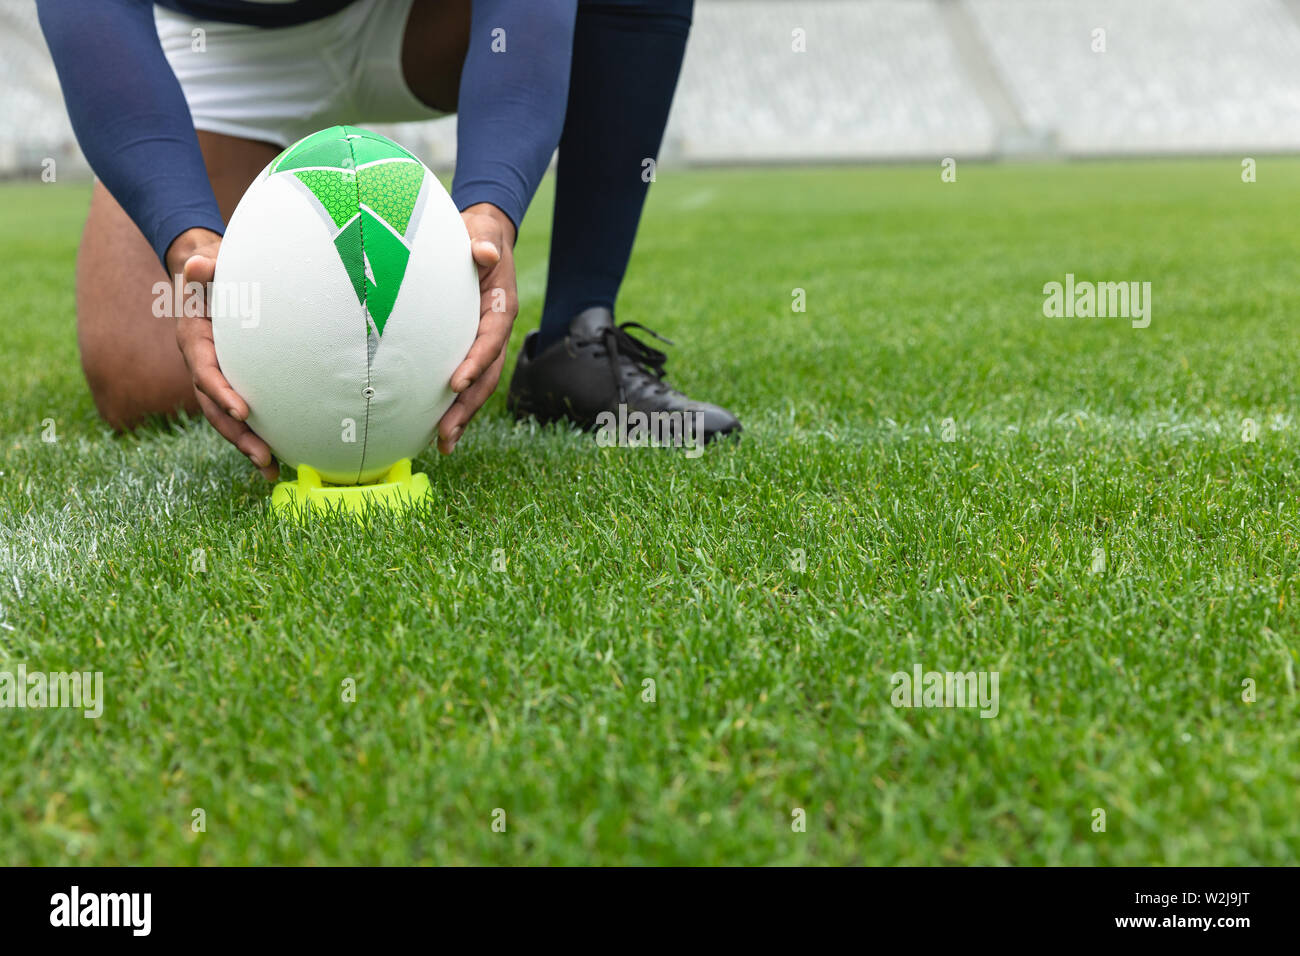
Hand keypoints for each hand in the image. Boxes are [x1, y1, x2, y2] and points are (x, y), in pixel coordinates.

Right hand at [167, 227, 278, 480]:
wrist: (210, 278)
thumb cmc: (214, 271)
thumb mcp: (208, 265)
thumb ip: (205, 266)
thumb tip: (197, 264)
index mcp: (194, 342)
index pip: (205, 371)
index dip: (220, 392)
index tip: (242, 411)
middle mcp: (201, 366)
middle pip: (214, 408)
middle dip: (236, 435)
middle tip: (262, 457)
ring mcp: (217, 379)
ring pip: (227, 420)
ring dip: (248, 446)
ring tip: (271, 470)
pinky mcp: (232, 385)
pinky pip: (242, 416)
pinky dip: (258, 437)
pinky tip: (280, 462)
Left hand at [436, 203, 518, 453]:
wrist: (482, 241)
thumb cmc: (478, 236)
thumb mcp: (483, 233)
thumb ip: (483, 242)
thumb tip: (484, 252)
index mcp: (500, 308)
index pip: (490, 339)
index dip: (475, 363)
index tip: (454, 384)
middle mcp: (496, 332)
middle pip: (486, 376)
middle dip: (467, 408)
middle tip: (445, 435)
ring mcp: (484, 345)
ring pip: (477, 387)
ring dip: (461, 417)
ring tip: (442, 445)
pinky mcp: (470, 350)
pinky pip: (465, 382)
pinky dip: (453, 407)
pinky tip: (434, 430)